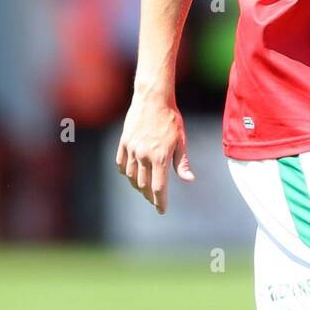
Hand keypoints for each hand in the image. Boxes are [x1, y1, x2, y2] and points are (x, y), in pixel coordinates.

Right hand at [115, 93, 193, 214]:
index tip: (162, 210)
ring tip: (144, 190)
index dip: (160, 202)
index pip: (159, 187)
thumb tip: (189, 180)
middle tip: (154, 201)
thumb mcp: (181, 141)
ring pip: (131, 176)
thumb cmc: (171, 119)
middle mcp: (143, 155)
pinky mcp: (124, 142)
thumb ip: (182, 163)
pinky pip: (121, 163)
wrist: (153, 99)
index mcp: (159, 157)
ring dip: (137, 186)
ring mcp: (131, 149)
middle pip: (144, 185)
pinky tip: (130, 175)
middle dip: (150, 196)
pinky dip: (125, 172)